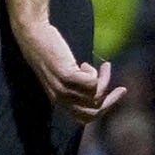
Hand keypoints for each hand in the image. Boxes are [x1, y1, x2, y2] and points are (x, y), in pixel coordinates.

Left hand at [11, 14, 125, 121]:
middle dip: (111, 101)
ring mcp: (62, 88)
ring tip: (104, 66)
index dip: (104, 110)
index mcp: (58, 101)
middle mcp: (60, 98)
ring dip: (104, 79)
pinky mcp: (66, 75)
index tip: (115, 96)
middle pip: (93, 111)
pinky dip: (94, 72)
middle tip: (122, 89)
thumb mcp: (60, 73)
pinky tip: (84, 63)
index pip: (85, 118)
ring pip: (95, 95)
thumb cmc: (48, 51)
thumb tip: (97, 88)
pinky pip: (92, 82)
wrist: (32, 36)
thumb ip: (73, 84)